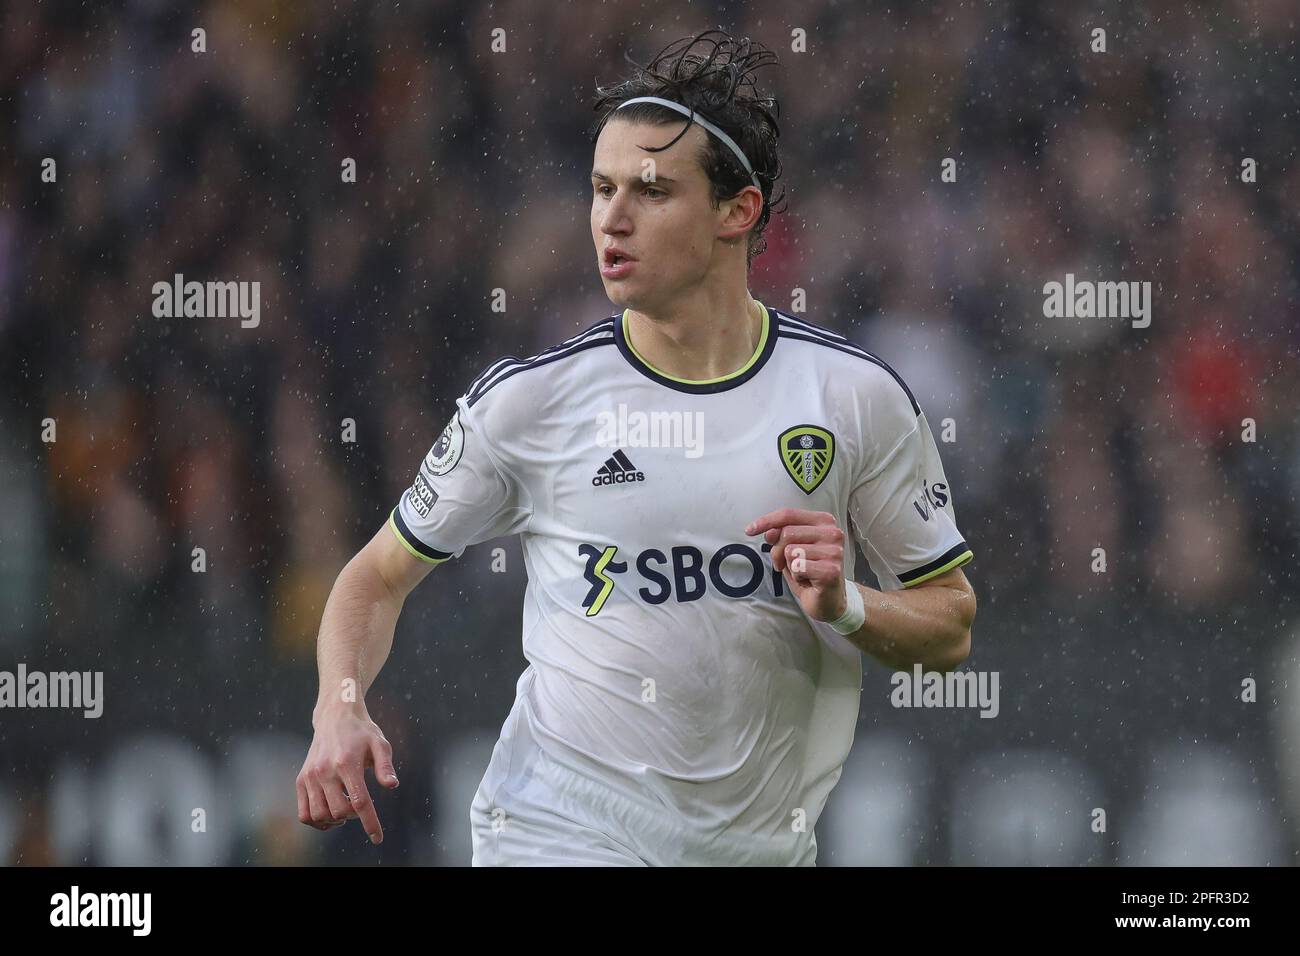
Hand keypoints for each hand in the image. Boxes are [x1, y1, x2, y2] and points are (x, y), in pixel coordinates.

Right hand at [296, 705, 398, 843]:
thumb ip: (385, 766)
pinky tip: (330, 813)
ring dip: (335, 820)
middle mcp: (324, 771)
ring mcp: (310, 776)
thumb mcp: (380, 743)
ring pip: (319, 816)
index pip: (359, 802)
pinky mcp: (300, 780)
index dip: (370, 823)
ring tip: (345, 808)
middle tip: (361, 805)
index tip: (378, 838)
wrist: (335, 717)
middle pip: (339, 811)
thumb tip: (392, 785)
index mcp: (346, 763)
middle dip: (354, 816)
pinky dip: (317, 821)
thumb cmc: (362, 732)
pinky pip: (304, 813)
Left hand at [746, 508, 847, 622]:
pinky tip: (808, 580)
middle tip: (783, 565)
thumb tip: (769, 531)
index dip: (766, 521)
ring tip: (801, 572)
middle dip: (777, 551)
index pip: (788, 514)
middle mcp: (833, 533)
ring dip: (789, 565)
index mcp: (824, 521)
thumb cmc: (809, 571)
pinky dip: (797, 576)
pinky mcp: (831, 570)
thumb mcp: (790, 549)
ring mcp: (834, 551)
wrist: (828, 600)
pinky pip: (797, 567)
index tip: (749, 530)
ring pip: (791, 551)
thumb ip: (781, 535)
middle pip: (787, 533)